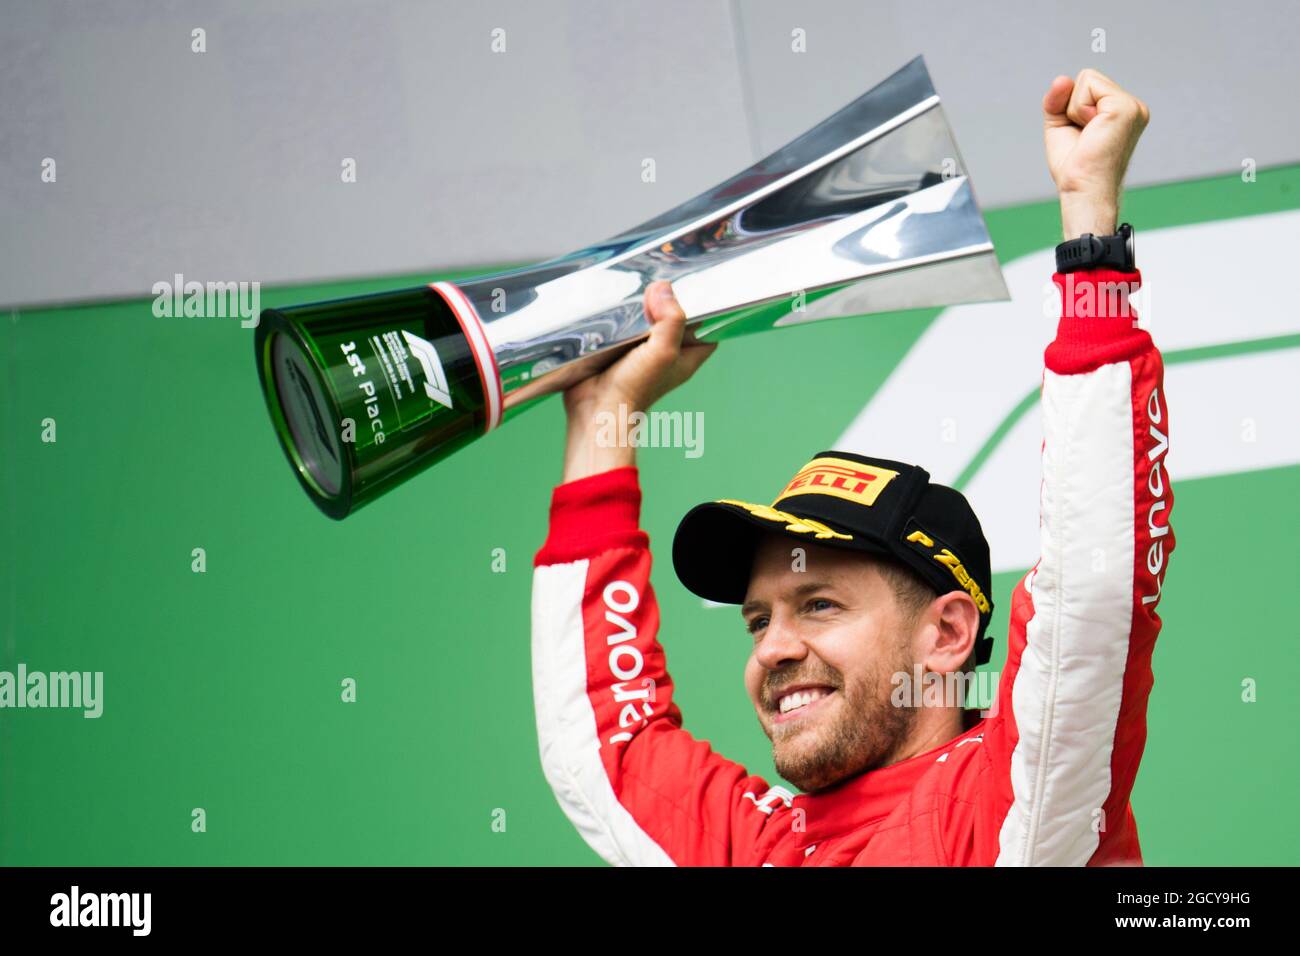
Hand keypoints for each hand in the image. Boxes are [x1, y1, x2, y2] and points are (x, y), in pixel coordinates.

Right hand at [560, 281, 717, 481]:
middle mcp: (666, 352)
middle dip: (669, 300)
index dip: (705, 307)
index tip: (696, 284)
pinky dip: (620, 313)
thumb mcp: (663, 353)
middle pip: (675, 317)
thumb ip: (671, 320)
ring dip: (642, 304)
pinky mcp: (617, 348)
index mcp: (686, 355)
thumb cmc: (634, 390)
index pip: (706, 327)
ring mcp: (641, 350)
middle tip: (661, 277)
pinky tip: (616, 301)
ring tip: (638, 284)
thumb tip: (663, 289)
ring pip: (648, 318)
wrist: (595, 410)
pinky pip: (623, 323)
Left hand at [1043, 69, 1148, 239]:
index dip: (1070, 107)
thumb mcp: (1060, 125)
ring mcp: (1132, 106)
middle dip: (1072, 107)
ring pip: (1086, 78)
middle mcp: (1132, 107)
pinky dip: (1078, 109)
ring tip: (1088, 135)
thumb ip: (1058, 99)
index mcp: (1120, 112)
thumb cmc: (1075, 167)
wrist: (1083, 189)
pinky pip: (1088, 85)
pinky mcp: (1125, 107)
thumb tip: (1062, 79)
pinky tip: (1091, 131)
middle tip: (1084, 136)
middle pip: (1086, 78)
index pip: (1087, 86)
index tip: (1080, 135)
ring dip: (1075, 109)